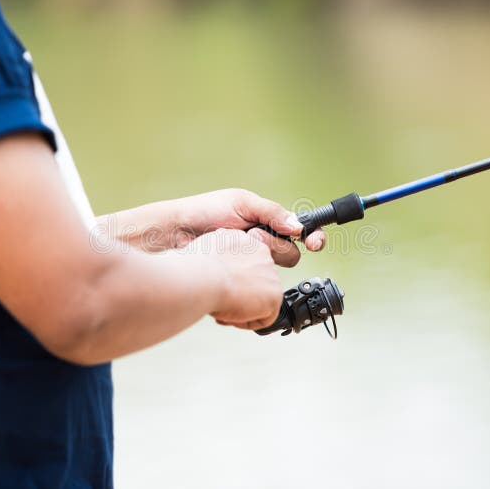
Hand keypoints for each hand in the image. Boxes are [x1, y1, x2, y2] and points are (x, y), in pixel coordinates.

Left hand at [174, 189, 325, 266]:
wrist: (175, 234)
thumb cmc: (203, 212)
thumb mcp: (241, 203)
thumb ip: (271, 212)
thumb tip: (297, 227)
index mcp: (267, 220)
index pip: (300, 230)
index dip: (313, 237)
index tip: (314, 243)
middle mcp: (263, 243)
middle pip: (290, 254)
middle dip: (276, 246)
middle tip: (253, 236)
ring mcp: (251, 262)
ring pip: (274, 270)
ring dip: (261, 258)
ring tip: (237, 247)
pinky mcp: (240, 278)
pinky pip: (257, 285)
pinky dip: (251, 278)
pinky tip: (235, 268)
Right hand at [192, 228, 282, 329]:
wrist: (203, 277)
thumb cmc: (196, 266)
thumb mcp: (207, 247)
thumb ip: (220, 250)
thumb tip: (220, 249)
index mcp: (246, 241)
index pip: (246, 266)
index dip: (230, 281)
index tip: (216, 288)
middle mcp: (263, 254)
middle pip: (254, 283)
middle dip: (238, 296)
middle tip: (218, 301)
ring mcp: (272, 275)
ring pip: (259, 300)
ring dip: (242, 309)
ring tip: (222, 310)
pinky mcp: (275, 295)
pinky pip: (264, 317)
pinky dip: (246, 322)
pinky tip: (230, 316)